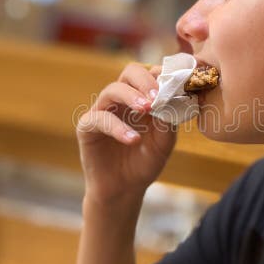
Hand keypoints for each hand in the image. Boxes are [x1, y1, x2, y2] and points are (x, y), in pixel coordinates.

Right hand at [76, 63, 176, 206]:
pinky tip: (133, 139)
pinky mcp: (87, 127)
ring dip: (131, 96)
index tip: (176, 83)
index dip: (163, 75)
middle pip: (130, 72)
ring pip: (113, 90)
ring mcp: (103, 111)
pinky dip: (118, 127)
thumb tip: (171, 99)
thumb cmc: (144, 163)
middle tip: (158, 95)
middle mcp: (121, 101)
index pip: (151, 74)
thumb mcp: (164, 143)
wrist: (124, 190)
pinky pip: (100, 119)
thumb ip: (168, 121)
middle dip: (145, 80)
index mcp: (142, 99)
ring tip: (147, 109)